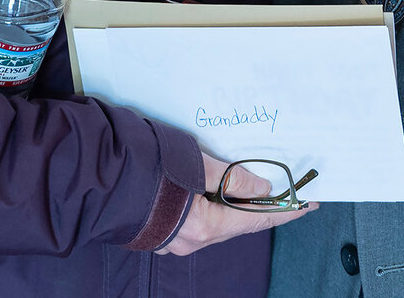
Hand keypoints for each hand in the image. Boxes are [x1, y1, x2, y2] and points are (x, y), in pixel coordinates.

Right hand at [156, 154, 315, 255]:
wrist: (94, 177)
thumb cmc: (143, 166)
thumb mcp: (195, 163)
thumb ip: (231, 178)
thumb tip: (262, 190)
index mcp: (203, 227)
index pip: (256, 220)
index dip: (285, 211)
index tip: (308, 204)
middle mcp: (190, 241)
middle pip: (237, 223)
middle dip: (262, 208)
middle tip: (287, 192)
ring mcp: (172, 239)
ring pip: (216, 221)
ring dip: (236, 205)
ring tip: (256, 188)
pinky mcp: (158, 229)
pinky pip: (197, 219)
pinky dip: (213, 206)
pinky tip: (219, 191)